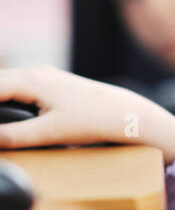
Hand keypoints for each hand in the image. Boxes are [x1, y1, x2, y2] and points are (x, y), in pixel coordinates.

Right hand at [0, 65, 174, 160]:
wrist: (127, 114)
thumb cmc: (92, 121)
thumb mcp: (51, 133)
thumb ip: (15, 137)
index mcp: (32, 80)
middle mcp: (36, 73)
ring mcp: (43, 77)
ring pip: (5, 85)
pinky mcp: (50, 86)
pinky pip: (16, 89)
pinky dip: (4, 99)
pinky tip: (4, 115)